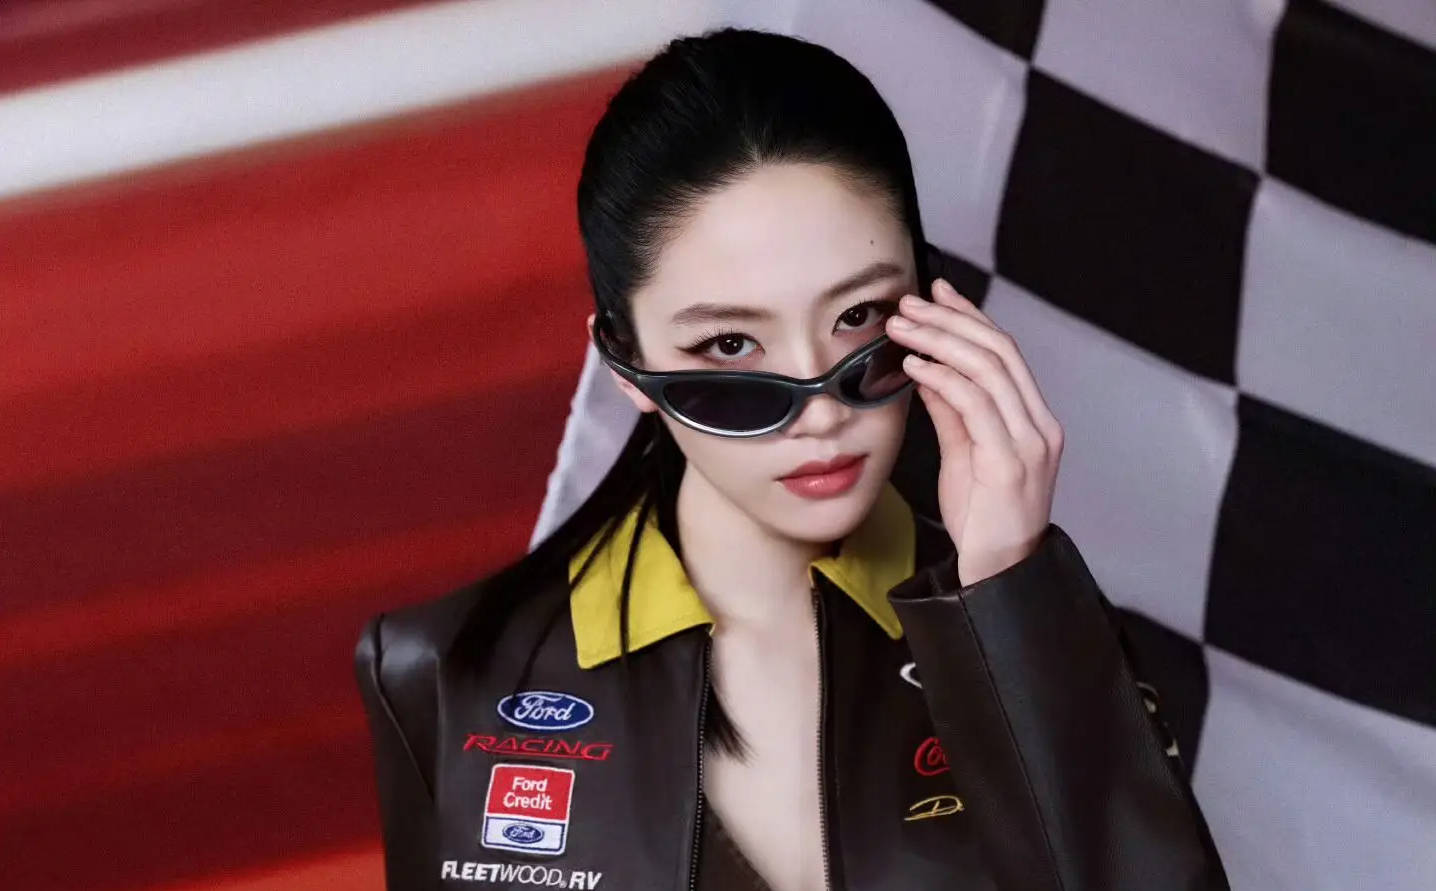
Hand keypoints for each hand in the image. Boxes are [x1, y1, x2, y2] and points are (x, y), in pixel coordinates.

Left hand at [884, 278, 1063, 585]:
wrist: (997, 573)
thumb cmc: (982, 520)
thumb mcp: (963, 454)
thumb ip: (950, 412)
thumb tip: (928, 369)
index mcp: (1033, 421)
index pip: (1005, 352)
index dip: (971, 316)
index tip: (938, 292)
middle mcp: (1038, 426)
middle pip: (999, 351)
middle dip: (951, 319)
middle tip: (911, 303)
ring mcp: (1029, 444)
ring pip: (989, 369)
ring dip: (940, 341)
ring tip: (904, 327)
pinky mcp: (1009, 464)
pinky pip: (976, 405)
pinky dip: (943, 378)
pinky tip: (915, 366)